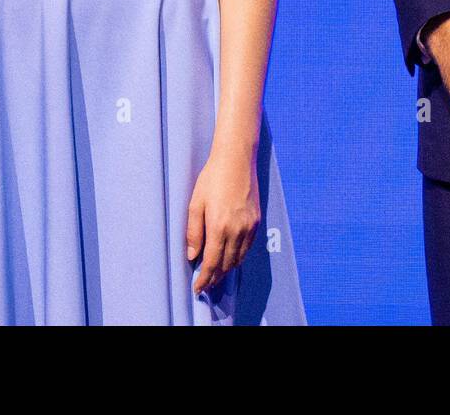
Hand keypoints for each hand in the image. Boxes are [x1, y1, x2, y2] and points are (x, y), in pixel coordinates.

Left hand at [186, 148, 260, 294]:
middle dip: (215, 278)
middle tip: (205, 285)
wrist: (236, 159)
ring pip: (239, 259)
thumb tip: (193, 256)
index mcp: (219, 227)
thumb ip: (194, 232)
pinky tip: (231, 258)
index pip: (212, 263)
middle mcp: (237, 230)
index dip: (204, 279)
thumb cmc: (212, 178)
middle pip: (226, 265)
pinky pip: (248, 247)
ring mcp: (249, 226)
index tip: (198, 289)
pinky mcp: (256, 221)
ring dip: (227, 270)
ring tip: (217, 275)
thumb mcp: (196, 203)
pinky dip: (238, 257)